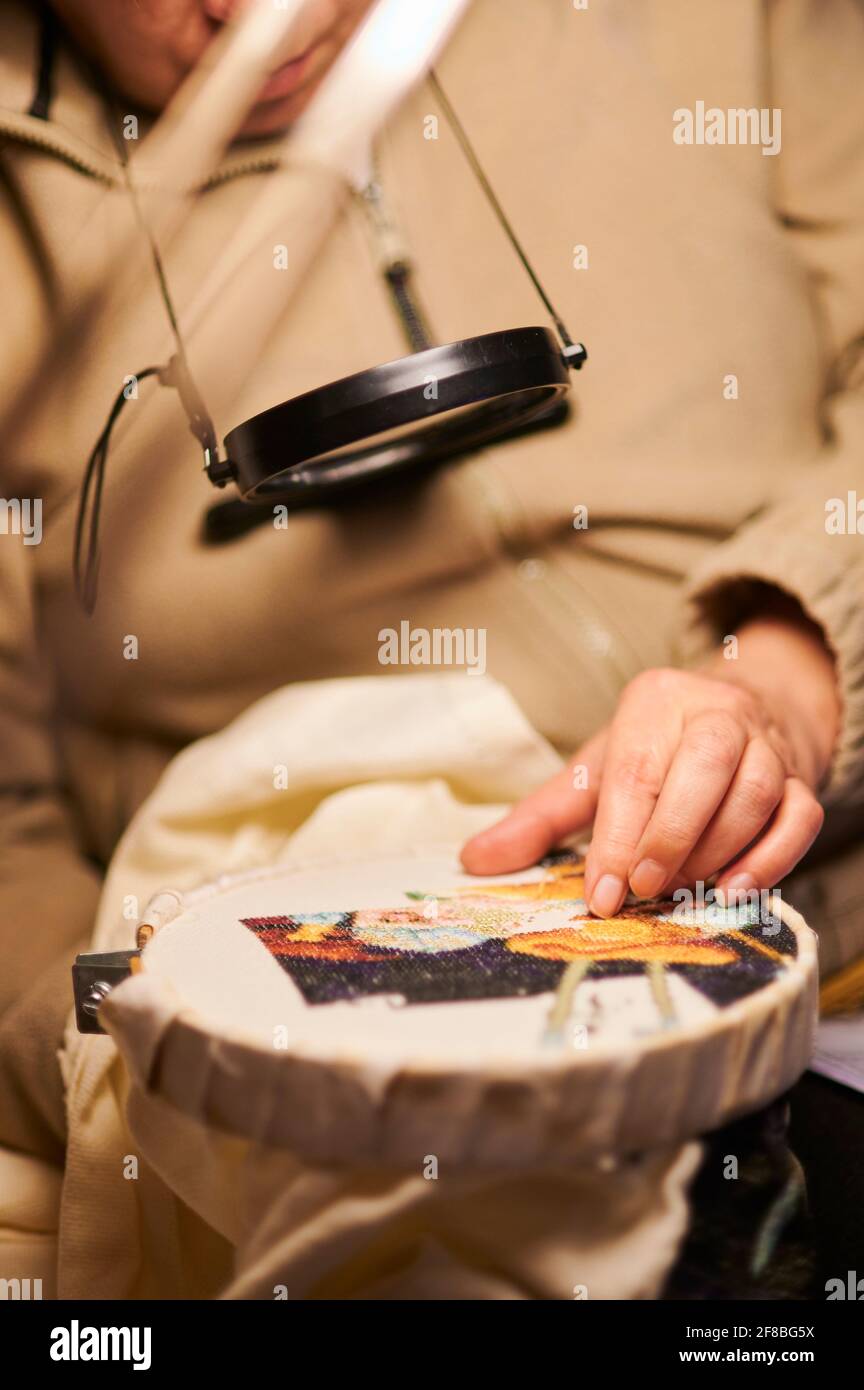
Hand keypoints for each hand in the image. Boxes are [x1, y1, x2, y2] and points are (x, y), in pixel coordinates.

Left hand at [462, 615, 839, 915]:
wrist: (735, 722)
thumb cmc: (653, 755)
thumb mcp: (594, 773)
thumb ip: (539, 818)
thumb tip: (475, 860)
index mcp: (655, 701)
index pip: (637, 769)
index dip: (618, 837)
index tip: (600, 893)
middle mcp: (717, 712)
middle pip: (705, 765)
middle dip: (671, 834)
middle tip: (644, 887)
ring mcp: (767, 745)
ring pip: (757, 792)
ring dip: (716, 850)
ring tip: (679, 890)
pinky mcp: (802, 780)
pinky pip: (799, 817)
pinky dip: (771, 859)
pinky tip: (732, 891)